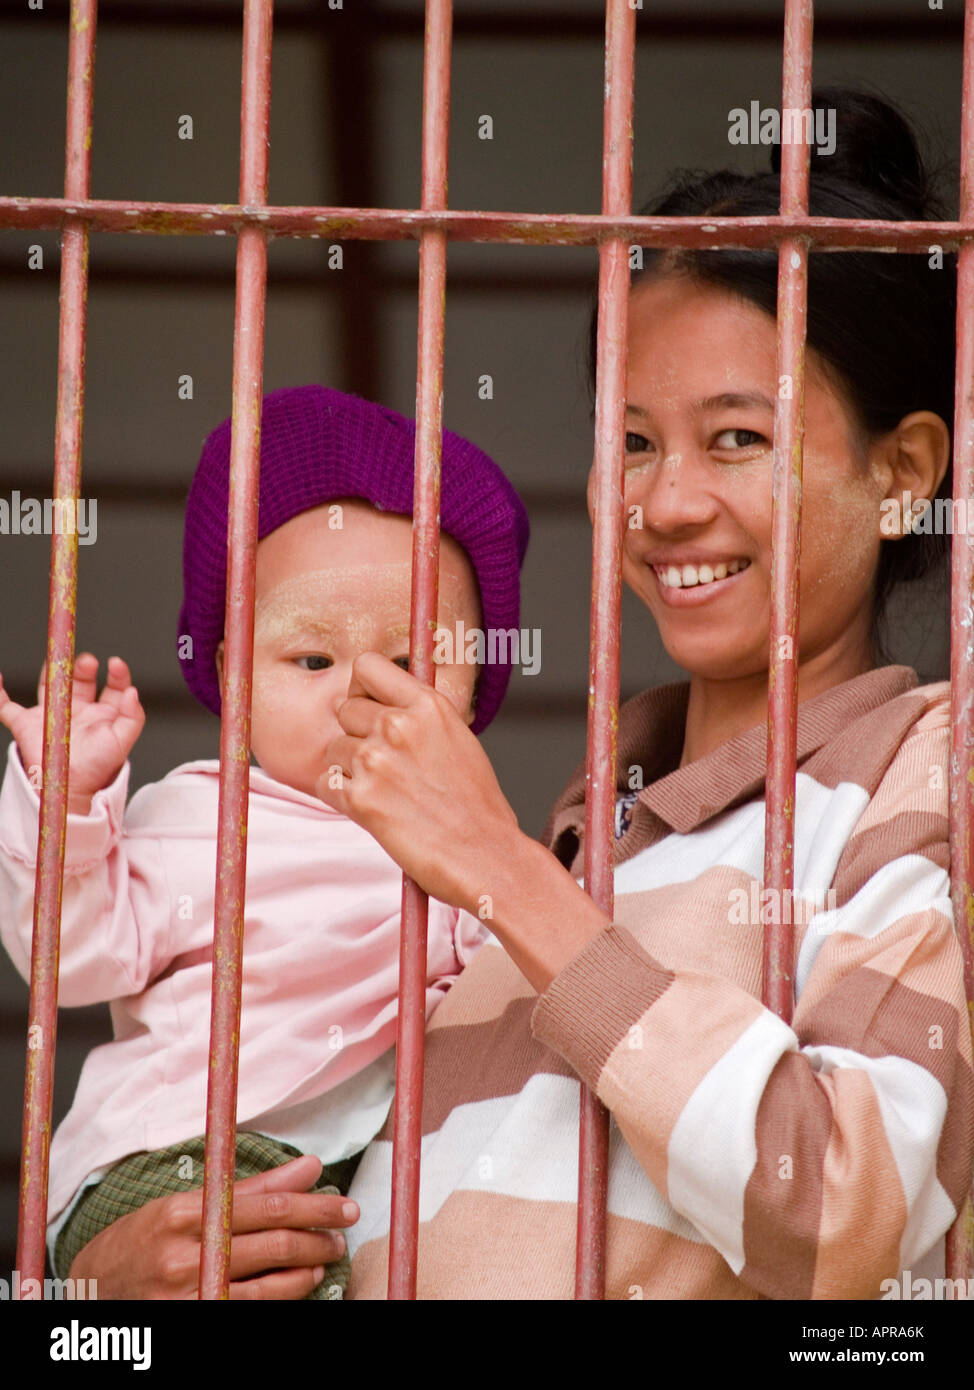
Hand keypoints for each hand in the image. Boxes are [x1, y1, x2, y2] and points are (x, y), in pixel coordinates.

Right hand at [0, 653, 144, 813]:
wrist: (69, 789)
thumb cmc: (97, 769)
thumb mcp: (122, 742)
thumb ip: (133, 717)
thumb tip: (133, 692)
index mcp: (102, 715)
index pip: (112, 687)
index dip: (116, 674)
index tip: (116, 664)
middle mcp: (77, 711)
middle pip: (80, 680)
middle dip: (83, 668)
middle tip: (87, 662)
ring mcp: (51, 716)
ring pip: (48, 685)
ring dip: (52, 671)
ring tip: (59, 660)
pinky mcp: (26, 724)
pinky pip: (6, 706)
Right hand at [67, 1154, 359, 1299]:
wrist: (94, 1289)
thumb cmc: (147, 1237)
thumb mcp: (191, 1201)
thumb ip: (255, 1187)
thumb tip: (311, 1167)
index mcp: (186, 1214)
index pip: (269, 1207)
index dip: (314, 1206)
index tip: (343, 1205)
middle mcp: (186, 1256)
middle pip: (274, 1246)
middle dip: (318, 1238)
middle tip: (342, 1231)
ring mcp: (189, 1295)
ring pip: (269, 1287)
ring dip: (308, 1271)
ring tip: (325, 1257)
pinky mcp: (193, 1320)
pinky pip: (252, 1310)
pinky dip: (285, 1296)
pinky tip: (301, 1283)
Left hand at [316, 652, 520, 913]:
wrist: (485, 855)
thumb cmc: (477, 805)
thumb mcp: (457, 739)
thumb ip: (418, 716)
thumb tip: (382, 705)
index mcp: (427, 705)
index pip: (366, 667)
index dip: (363, 689)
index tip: (372, 709)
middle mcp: (398, 725)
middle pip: (344, 709)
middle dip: (356, 734)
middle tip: (382, 763)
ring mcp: (376, 760)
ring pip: (333, 749)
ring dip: (349, 769)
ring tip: (384, 791)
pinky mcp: (360, 798)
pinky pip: (325, 783)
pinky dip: (341, 797)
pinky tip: (371, 808)